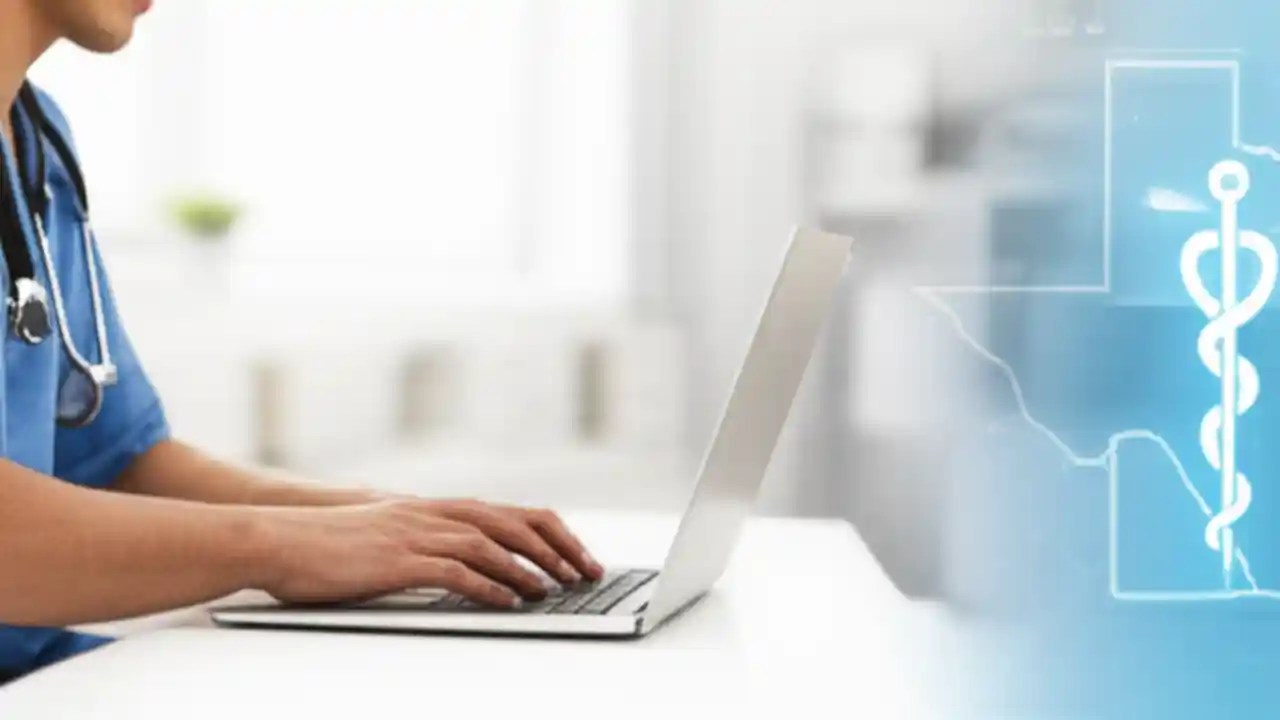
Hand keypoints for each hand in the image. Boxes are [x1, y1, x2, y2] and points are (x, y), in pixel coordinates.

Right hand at [255, 498, 603, 607]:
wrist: (277, 538)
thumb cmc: (325, 545)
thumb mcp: (385, 536)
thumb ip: (423, 544)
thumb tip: (458, 567)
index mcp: (432, 507)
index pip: (508, 512)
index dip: (548, 532)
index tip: (576, 554)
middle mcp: (431, 513)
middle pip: (511, 522)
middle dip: (555, 548)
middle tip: (585, 572)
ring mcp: (415, 533)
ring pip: (490, 544)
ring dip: (529, 568)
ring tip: (555, 590)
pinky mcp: (397, 559)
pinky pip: (455, 570)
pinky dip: (489, 585)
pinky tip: (510, 601)